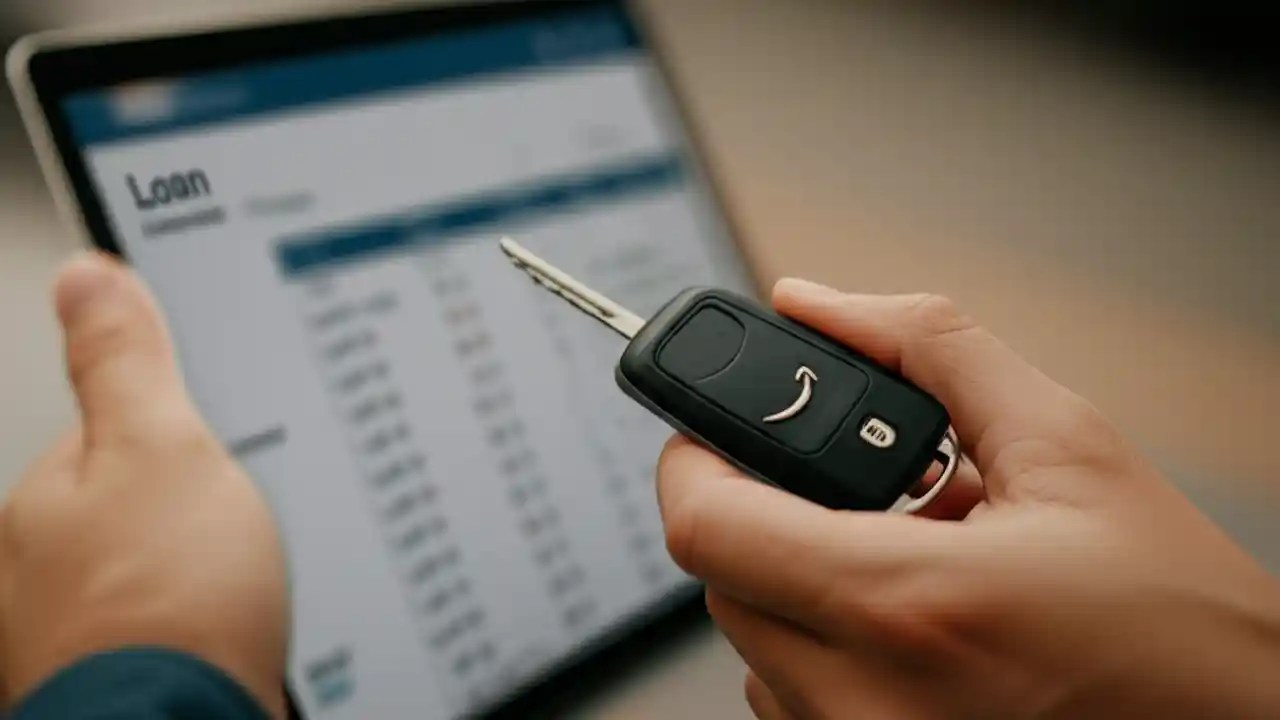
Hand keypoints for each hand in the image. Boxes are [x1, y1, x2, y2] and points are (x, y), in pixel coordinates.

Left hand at [0, 254, 287, 716]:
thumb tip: (87, 278)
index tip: (225, 431)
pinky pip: (191, 615)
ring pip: (172, 559)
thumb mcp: (160, 448)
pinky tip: (248, 616)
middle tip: (248, 511)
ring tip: (255, 570)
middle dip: (202, 497)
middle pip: (146, 496)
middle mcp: (49, 566)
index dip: (183, 420)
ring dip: (215, 560)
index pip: (117, 425)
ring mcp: (92, 624)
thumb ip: (125, 364)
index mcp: (44, 499)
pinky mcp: (141, 668)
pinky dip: (220, 612)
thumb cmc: (163, 604)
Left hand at [656, 280, 1279, 718]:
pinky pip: (794, 699)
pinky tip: (915, 625)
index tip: (711, 428)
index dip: (691, 458)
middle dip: (768, 513)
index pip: (706, 527)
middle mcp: (866, 702)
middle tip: (853, 492)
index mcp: (909, 606)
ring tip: (907, 562)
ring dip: (803, 581)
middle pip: (724, 576)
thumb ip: (926, 345)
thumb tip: (816, 304)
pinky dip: (829, 646)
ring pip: (755, 641)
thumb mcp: (1066, 442)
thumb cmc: (1174, 611)